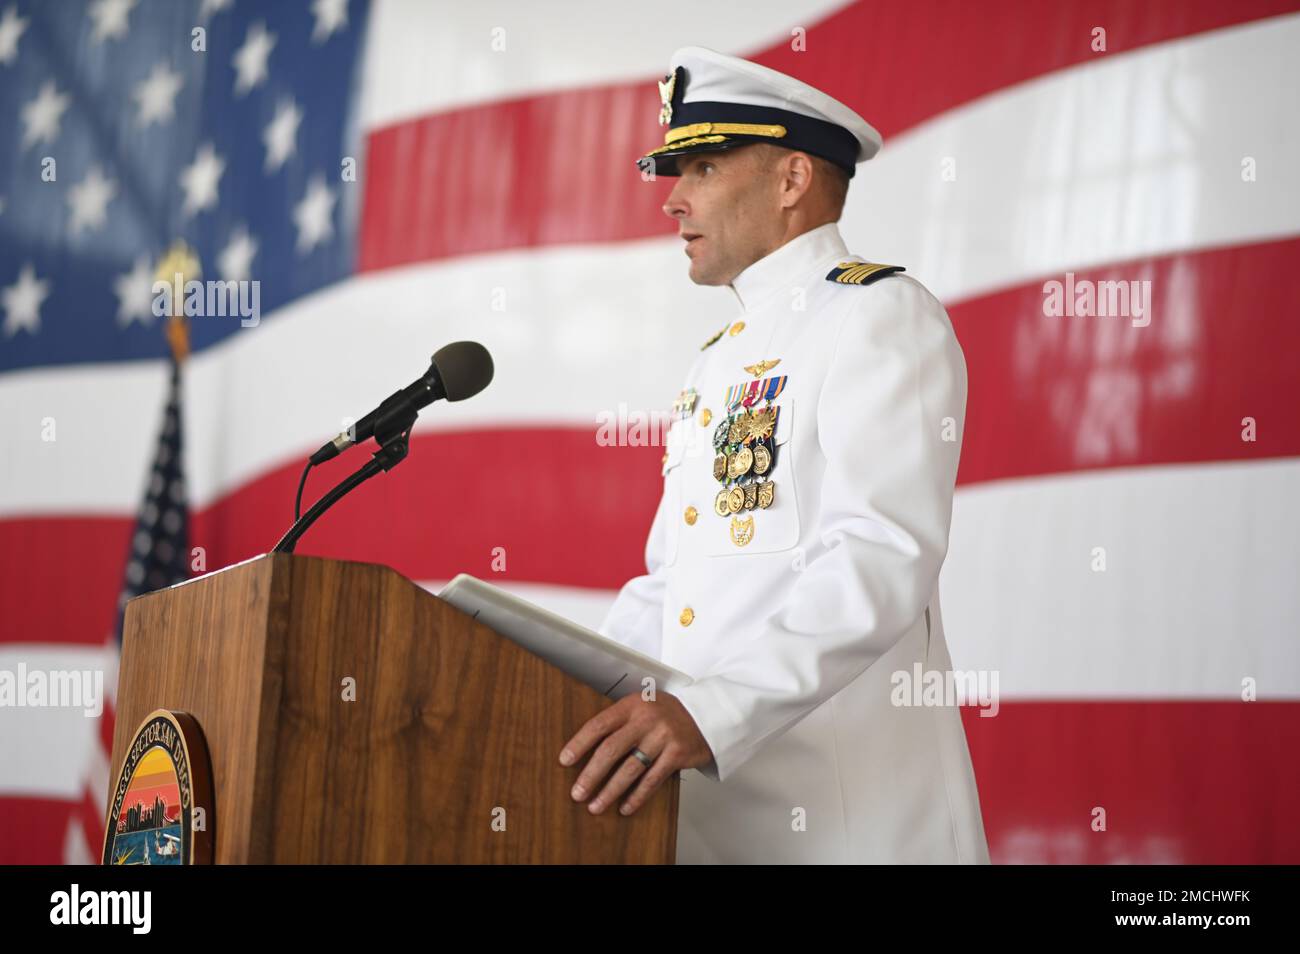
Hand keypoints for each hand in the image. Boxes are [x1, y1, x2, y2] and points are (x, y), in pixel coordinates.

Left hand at [558, 692, 712, 815]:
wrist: (706, 715)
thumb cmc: (666, 714)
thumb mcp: (642, 707)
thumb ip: (620, 722)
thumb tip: (586, 750)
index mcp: (632, 704)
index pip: (599, 725)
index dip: (579, 743)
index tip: (564, 761)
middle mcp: (647, 719)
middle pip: (611, 749)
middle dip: (591, 775)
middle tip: (577, 793)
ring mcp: (663, 736)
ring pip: (630, 769)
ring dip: (610, 791)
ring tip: (596, 806)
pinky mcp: (677, 754)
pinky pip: (652, 780)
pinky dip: (637, 796)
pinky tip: (625, 807)